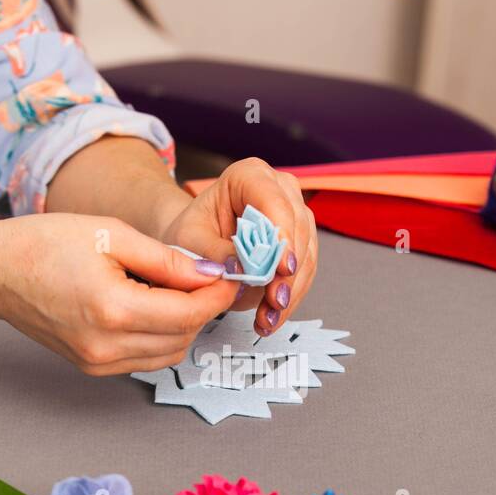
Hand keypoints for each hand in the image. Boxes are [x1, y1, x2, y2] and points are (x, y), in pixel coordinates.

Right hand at [0, 213, 239, 374]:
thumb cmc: (44, 244)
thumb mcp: (111, 235)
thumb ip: (166, 259)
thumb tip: (209, 274)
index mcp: (113, 310)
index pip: (189, 313)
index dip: (216, 295)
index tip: (228, 275)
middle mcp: (107, 347)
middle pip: (184, 336)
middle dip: (202, 308)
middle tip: (203, 277)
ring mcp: (99, 363)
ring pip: (169, 353)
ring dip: (183, 324)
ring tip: (174, 289)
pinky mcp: (94, 367)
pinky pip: (146, 357)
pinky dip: (160, 336)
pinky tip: (151, 306)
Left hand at [159, 158, 318, 335]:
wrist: (196, 242)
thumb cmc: (191, 234)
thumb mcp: (190, 241)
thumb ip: (213, 252)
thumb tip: (241, 268)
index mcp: (248, 176)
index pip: (273, 200)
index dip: (282, 235)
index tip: (281, 269)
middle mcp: (279, 189)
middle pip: (297, 229)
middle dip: (287, 272)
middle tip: (273, 302)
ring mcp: (294, 216)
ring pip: (306, 254)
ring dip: (290, 291)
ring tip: (268, 318)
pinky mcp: (300, 242)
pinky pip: (304, 272)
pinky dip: (289, 297)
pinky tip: (272, 317)